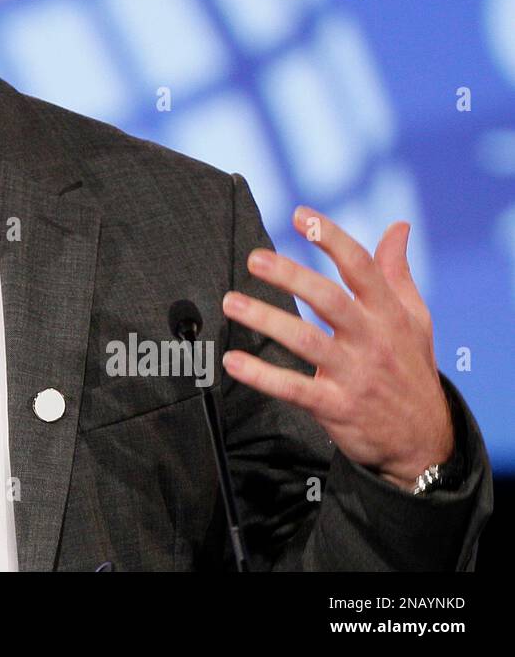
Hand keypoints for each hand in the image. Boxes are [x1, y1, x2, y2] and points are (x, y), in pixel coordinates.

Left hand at [221, 206, 453, 491]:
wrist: (425, 441)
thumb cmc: (412, 369)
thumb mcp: (415, 319)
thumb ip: (397, 272)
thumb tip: (398, 227)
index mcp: (388, 314)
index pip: (361, 267)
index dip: (331, 238)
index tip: (300, 215)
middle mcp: (371, 340)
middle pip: (329, 300)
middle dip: (291, 276)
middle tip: (254, 258)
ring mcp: (353, 374)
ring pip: (306, 341)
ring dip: (266, 320)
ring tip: (231, 302)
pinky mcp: (336, 407)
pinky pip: (294, 389)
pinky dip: (262, 376)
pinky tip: (233, 361)